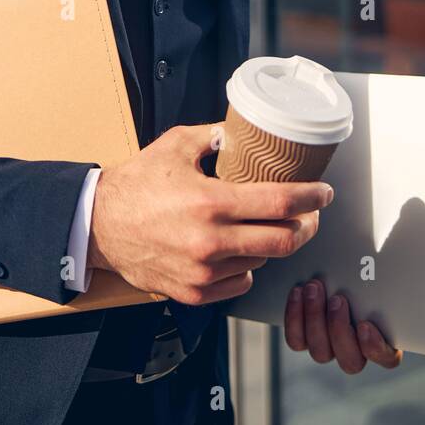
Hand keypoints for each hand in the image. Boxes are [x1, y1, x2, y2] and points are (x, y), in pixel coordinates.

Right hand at [86, 123, 330, 304]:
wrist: (99, 225)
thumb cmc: (137, 184)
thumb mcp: (177, 145)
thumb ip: (215, 135)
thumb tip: (245, 131)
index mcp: (211, 202)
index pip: (281, 202)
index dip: (312, 198)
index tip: (324, 193)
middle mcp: (211, 241)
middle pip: (283, 241)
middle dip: (306, 226)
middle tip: (310, 215)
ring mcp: (203, 272)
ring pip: (262, 262)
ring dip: (271, 244)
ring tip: (267, 227)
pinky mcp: (194, 292)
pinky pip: (239, 283)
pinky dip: (247, 267)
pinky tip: (240, 250)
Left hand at [284, 278, 402, 373]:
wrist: (331, 268)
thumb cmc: (365, 268)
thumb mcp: (382, 269)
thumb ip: (395, 269)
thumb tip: (408, 248)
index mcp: (386, 340)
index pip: (387, 358)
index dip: (375, 347)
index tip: (365, 324)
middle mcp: (356, 350)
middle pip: (350, 361)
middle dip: (340, 329)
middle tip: (337, 299)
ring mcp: (329, 347)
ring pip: (321, 352)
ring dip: (315, 319)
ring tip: (314, 288)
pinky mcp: (305, 339)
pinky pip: (297, 341)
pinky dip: (295, 318)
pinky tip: (298, 293)